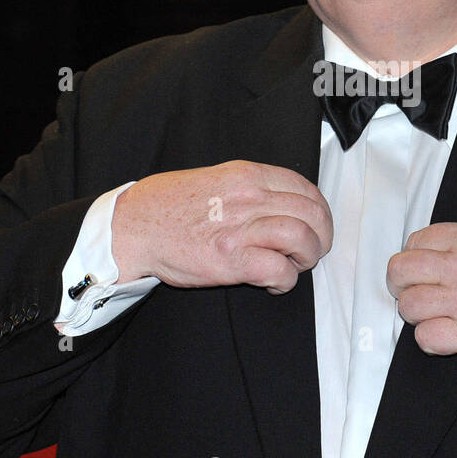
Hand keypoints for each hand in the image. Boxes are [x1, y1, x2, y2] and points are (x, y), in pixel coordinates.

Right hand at [111, 160, 332, 293]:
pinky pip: (280, 269)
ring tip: (294, 266)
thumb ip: (252, 187)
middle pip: (312, 213)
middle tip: (311, 250)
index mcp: (247, 175)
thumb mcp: (217, 178)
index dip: (319, 211)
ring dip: (307, 258)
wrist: (135, 226)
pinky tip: (274, 282)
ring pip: (303, 239)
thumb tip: (284, 203)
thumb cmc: (170, 205)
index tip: (316, 225)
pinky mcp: (231, 259)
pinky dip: (285, 280)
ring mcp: (241, 228)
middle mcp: (249, 197)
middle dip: (321, 236)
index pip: (305, 188)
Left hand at [386, 222, 456, 361]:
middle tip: (414, 289)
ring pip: (408, 306)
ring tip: (431, 314)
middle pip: (400, 271)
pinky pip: (426, 338)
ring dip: (416, 311)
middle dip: (402, 281)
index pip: (417, 240)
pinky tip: (444, 336)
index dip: (415, 253)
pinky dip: (430, 339)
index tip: (422, 264)